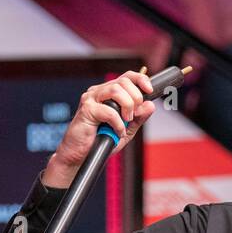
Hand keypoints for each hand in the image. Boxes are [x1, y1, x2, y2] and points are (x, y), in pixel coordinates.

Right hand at [44, 70, 154, 186]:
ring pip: (116, 90)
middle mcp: (99, 92)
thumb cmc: (100, 141)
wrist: (81, 155)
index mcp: (108, 93)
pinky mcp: (86, 110)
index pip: (127, 77)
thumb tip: (150, 105)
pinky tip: (117, 132)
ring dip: (127, 106)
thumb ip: (138, 118)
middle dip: (136, 98)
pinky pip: (109, 111)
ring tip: (126, 121)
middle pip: (123, 81)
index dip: (141, 80)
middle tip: (133, 115)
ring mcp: (91, 99)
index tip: (150, 91)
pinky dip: (118, 124)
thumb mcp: (126, 130)